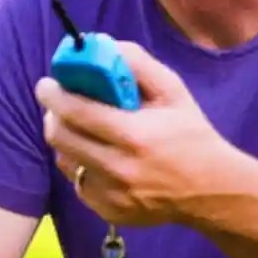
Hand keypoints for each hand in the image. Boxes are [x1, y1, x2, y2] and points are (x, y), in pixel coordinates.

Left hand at [35, 41, 235, 227]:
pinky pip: (78, 181)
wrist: (211, 192)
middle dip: (53, 115)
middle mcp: (119, 169)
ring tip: (78, 126)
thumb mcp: (173, 92)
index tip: (46, 84)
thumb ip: (138, 64)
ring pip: (64, 159)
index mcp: (135, 136)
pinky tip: (96, 154)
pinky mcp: (108, 212)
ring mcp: (111, 195)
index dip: (54, 95)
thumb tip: (101, 45)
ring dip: (64, 139)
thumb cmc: (191, 135)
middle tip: (56, 103)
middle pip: (61, 137)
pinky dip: (80, 163)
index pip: (77, 112)